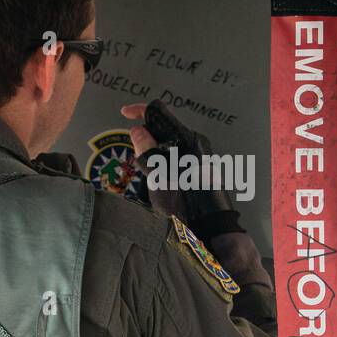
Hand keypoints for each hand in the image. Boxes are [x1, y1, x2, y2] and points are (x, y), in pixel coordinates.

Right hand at [120, 100, 241, 240]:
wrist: (211, 226)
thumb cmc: (186, 202)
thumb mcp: (160, 177)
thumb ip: (147, 152)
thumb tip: (137, 131)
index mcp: (187, 138)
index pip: (161, 111)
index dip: (140, 110)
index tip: (124, 113)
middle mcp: (195, 141)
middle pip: (165, 126)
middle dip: (146, 135)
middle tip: (136, 153)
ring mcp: (200, 153)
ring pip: (170, 142)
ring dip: (154, 150)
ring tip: (149, 172)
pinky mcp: (201, 165)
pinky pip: (178, 153)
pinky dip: (164, 159)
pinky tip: (160, 177)